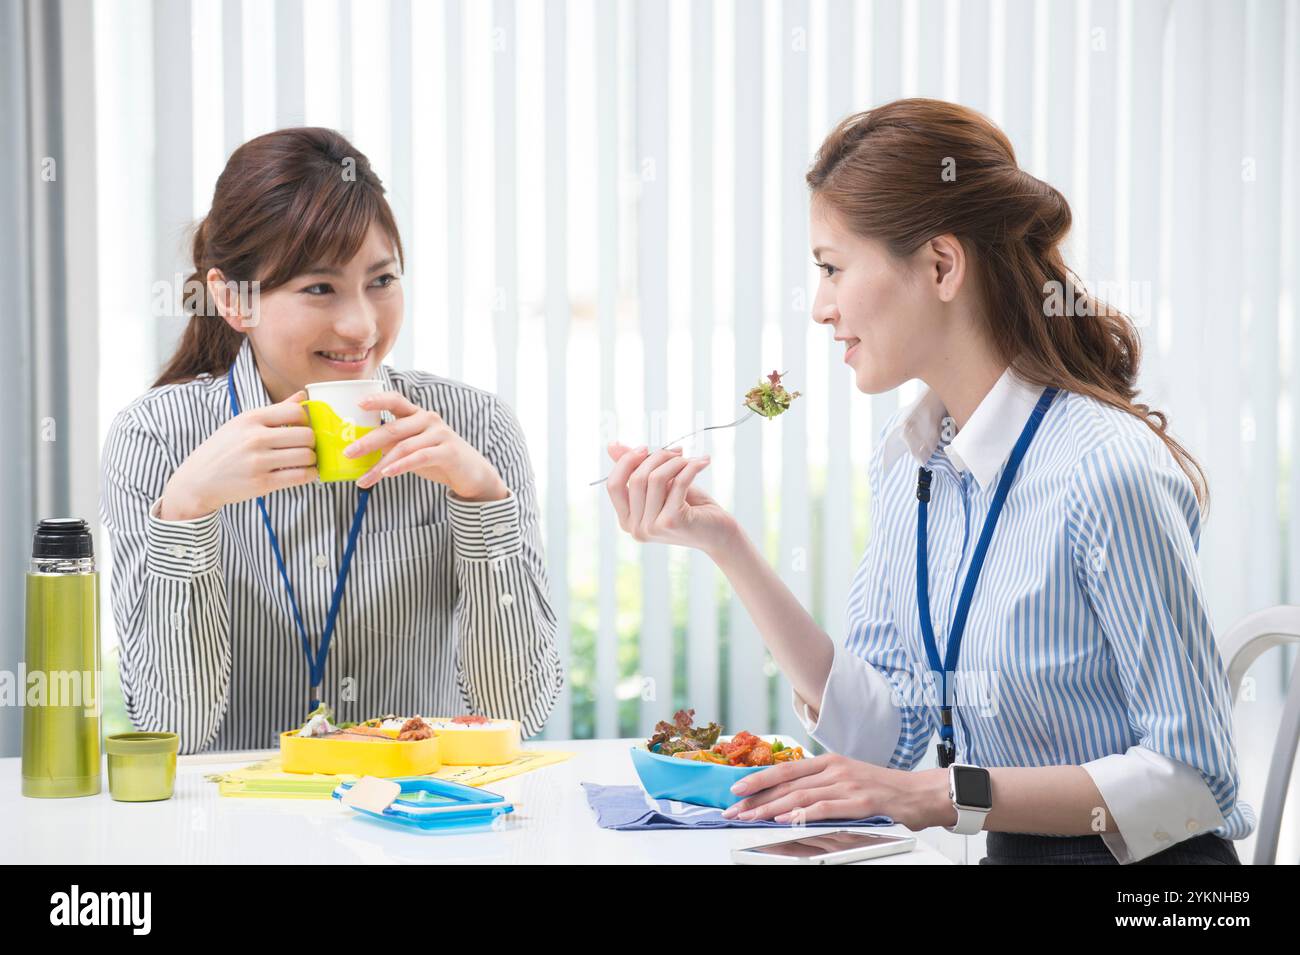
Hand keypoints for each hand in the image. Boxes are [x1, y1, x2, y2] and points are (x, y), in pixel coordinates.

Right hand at [159, 390, 317, 518]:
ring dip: (312, 460)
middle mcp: (255, 438)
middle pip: (306, 435)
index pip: (295, 411)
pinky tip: (305, 474)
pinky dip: (309, 475)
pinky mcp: (262, 483)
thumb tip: (302, 395)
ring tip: (305, 462)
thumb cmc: (223, 450)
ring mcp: (258, 461)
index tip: (302, 428)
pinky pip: (300, 476)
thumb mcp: (242, 424)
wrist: (197, 481)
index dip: (306, 421)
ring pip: (306, 456)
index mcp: (250, 419)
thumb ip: (275, 411)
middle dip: (312, 443)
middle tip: (306, 448)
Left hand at [342, 391, 508, 500]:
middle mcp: (428, 419)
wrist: (471, 473)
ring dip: (381, 465)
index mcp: (417, 414)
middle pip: (393, 428)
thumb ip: (392, 444)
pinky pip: (420, 457)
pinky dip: (401, 466)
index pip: (395, 400)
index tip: (358, 404)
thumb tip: (359, 449)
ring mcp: (440, 434)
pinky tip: (388, 474)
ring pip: (403, 447)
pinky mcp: (448, 451)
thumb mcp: (412, 447)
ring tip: (365, 479)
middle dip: (367, 441)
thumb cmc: (437, 458)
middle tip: (348, 453)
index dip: (377, 399)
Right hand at [604, 441, 736, 555]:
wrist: (719, 533)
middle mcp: (636, 529)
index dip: (626, 462)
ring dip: (676, 462)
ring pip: (656, 478)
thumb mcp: (661, 486)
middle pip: (636, 479)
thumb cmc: (690, 508)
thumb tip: (611, 445)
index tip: (645, 448)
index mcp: (627, 521)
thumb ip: (637, 468)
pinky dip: (691, 467)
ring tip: (691, 460)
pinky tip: (703, 462)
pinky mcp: (672, 522)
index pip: (614, 485)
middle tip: (678, 452)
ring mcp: (652, 527)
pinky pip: (678, 482)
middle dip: (658, 457)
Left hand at [719, 754, 950, 830]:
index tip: (736, 789)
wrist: (920, 793)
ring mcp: (848, 784)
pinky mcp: (861, 803)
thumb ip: (820, 784)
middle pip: (787, 784)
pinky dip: (802, 814)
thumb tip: (787, 797)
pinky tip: (786, 820)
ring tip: (750, 818)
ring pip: (800, 796)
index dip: (758, 779)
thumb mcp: (847, 778)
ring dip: (771, 808)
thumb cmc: (882, 789)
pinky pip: (826, 807)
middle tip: (733, 811)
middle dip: (757, 799)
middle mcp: (835, 769)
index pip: (785, 769)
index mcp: (829, 761)